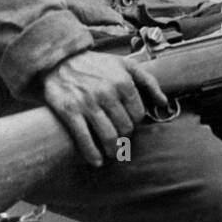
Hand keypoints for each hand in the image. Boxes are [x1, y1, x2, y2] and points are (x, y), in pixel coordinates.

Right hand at [41, 50, 169, 166]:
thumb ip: (148, 81)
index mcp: (123, 81)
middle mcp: (107, 92)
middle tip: (119, 138)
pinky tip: (96, 161)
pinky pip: (84, 139)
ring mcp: (87, 103)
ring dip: (113, 150)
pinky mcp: (69, 111)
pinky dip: (92, 154)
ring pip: (109, 137)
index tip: (128, 123)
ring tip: (112, 152)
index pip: (138, 114)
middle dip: (124, 136)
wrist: (58, 60)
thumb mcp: (125, 64)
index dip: (134, 122)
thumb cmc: (94, 64)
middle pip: (125, 128)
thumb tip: (163, 103)